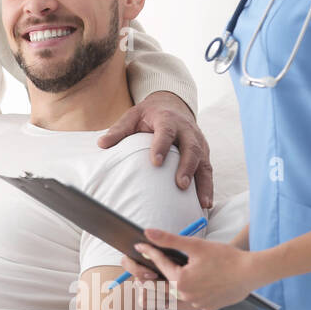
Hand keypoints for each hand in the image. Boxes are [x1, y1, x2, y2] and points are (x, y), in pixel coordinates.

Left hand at [97, 91, 213, 209]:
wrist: (172, 105)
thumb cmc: (149, 114)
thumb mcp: (132, 116)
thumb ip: (119, 130)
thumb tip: (102, 144)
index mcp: (168, 120)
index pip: (166, 132)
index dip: (161, 146)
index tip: (155, 162)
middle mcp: (187, 130)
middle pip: (191, 148)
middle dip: (187, 167)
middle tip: (181, 185)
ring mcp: (198, 142)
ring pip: (204, 162)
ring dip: (204, 183)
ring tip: (202, 203)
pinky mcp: (204, 153)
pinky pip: (208, 170)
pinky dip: (208, 187)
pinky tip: (205, 204)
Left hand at [122, 227, 263, 309]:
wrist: (251, 273)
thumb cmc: (226, 257)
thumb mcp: (195, 245)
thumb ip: (169, 240)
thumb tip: (147, 233)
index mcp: (180, 281)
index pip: (159, 265)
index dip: (148, 252)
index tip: (139, 246)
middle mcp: (186, 296)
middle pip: (157, 291)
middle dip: (145, 282)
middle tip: (136, 276)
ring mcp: (197, 305)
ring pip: (170, 304)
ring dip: (159, 296)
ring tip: (150, 289)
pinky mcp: (207, 308)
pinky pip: (186, 307)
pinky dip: (177, 302)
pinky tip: (176, 297)